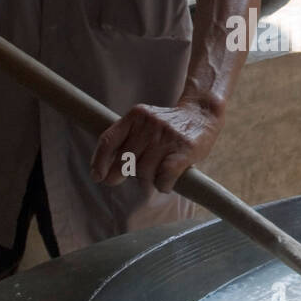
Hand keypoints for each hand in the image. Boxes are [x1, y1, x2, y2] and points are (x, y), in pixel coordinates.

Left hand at [91, 98, 223, 193]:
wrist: (202, 115)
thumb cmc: (168, 127)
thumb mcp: (144, 123)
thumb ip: (126, 139)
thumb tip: (104, 170)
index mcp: (136, 116)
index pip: (109, 140)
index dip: (99, 162)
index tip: (97, 177)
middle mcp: (149, 124)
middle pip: (125, 161)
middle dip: (121, 175)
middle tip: (124, 179)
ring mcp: (167, 137)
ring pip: (144, 172)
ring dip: (148, 180)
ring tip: (156, 174)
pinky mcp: (183, 150)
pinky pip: (163, 177)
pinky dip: (162, 185)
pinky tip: (166, 182)